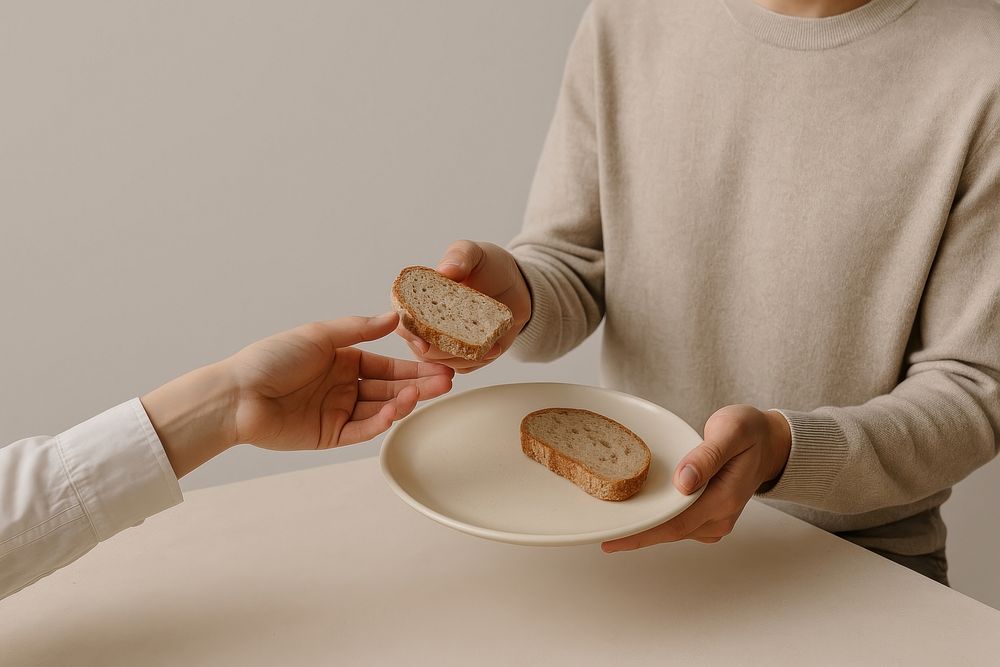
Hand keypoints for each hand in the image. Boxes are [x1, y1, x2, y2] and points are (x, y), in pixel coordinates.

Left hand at [229, 312, 453, 450]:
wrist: (238, 395)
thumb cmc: (271, 359)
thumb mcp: (318, 335)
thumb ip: (358, 329)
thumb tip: (394, 318)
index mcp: (341, 360)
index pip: (386, 365)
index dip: (413, 366)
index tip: (440, 366)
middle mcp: (343, 386)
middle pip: (389, 387)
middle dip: (418, 385)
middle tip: (446, 383)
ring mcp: (337, 412)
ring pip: (380, 408)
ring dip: (403, 401)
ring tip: (424, 394)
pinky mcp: (329, 436)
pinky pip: (361, 429)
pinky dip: (380, 421)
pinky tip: (396, 409)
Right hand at [396, 240, 531, 372]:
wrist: (516, 287)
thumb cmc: (488, 267)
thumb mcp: (475, 253)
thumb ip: (460, 256)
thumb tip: (445, 270)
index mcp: (418, 300)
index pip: (403, 320)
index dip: (408, 333)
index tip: (423, 341)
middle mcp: (426, 324)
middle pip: (420, 348)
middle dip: (441, 352)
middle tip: (464, 345)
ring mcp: (443, 343)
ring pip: (441, 362)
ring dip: (463, 357)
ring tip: (488, 344)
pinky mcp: (462, 355)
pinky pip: (463, 367)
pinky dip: (477, 361)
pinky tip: (493, 348)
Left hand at [601, 405, 790, 551]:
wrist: (769, 443)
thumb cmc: (749, 433)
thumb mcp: (731, 432)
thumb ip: (707, 455)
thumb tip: (684, 482)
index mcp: (724, 499)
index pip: (675, 523)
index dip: (642, 533)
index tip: (612, 539)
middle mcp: (719, 517)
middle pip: (669, 532)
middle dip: (635, 535)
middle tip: (601, 535)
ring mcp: (715, 521)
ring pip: (672, 530)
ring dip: (645, 528)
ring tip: (612, 523)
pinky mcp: (708, 517)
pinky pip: (678, 524)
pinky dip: (657, 521)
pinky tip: (638, 512)